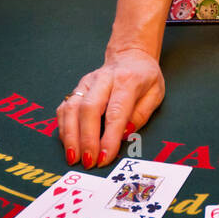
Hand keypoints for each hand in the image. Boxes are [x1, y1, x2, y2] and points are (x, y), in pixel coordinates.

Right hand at [58, 48, 164, 168]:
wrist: (129, 55)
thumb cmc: (144, 77)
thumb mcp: (155, 94)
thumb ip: (141, 115)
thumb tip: (123, 134)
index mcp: (126, 81)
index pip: (115, 112)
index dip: (108, 137)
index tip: (104, 157)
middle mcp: (102, 80)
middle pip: (88, 109)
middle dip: (86, 139)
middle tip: (87, 161)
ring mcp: (86, 84)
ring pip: (71, 108)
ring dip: (70, 136)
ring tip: (73, 157)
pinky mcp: (76, 89)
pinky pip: (64, 109)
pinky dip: (64, 128)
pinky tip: (68, 144)